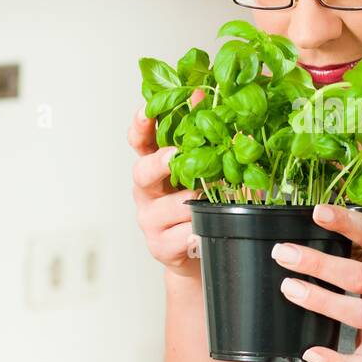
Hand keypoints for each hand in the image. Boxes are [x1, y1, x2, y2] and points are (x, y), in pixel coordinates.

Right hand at [129, 89, 205, 278]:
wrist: (203, 252)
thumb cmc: (207, 205)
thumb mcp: (212, 172)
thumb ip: (210, 140)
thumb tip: (221, 109)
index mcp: (157, 166)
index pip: (140, 142)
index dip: (140, 126)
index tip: (146, 111)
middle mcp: (147, 190)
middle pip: (142, 172)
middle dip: (159, 163)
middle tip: (175, 155)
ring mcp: (150, 218)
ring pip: (168, 206)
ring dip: (192, 202)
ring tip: (210, 200)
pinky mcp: (159, 244)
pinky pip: (180, 234)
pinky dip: (197, 230)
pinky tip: (205, 230)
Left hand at [270, 203, 361, 361]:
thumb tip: (319, 228)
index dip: (345, 222)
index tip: (318, 212)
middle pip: (357, 275)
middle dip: (318, 264)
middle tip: (283, 253)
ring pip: (356, 314)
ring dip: (321, 301)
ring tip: (289, 288)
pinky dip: (336, 361)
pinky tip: (310, 352)